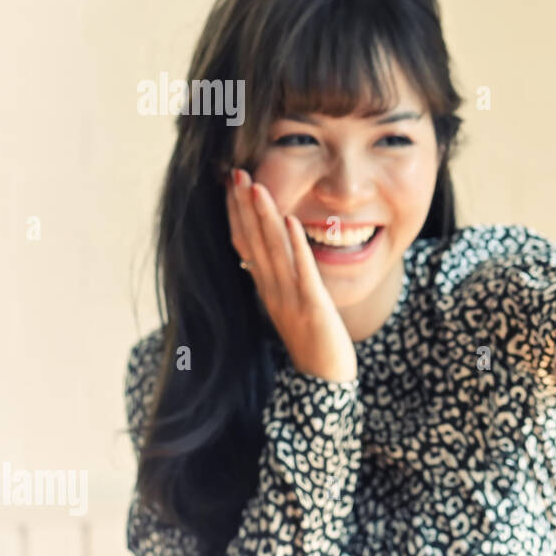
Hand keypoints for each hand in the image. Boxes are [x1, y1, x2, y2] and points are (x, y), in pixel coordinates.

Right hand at [226, 168, 357, 383]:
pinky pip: (302, 272)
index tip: (230, 186)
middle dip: (243, 207)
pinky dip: (295, 245)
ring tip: (255, 186)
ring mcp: (290, 299)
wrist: (324, 382)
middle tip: (235, 173)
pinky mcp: (312, 307)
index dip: (237, 215)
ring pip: (272, 252)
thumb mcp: (290, 307)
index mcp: (266, 290)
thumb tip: (270, 259)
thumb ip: (280, 282)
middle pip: (253, 243)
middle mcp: (272, 291)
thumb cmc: (313, 342)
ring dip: (263, 217)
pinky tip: (290, 220)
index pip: (245, 245)